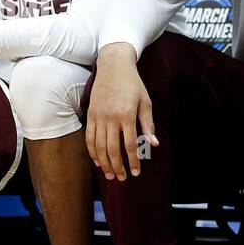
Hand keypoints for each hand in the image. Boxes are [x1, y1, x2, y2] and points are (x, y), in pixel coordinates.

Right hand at [85, 43, 157, 180]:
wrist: (113, 66)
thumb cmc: (133, 84)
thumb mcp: (145, 103)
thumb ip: (148, 125)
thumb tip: (154, 145)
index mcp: (127, 115)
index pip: (130, 145)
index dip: (133, 162)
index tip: (136, 172)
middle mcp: (111, 117)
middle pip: (112, 149)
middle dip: (117, 167)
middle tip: (123, 178)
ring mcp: (99, 116)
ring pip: (99, 146)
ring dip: (104, 163)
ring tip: (110, 175)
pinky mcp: (91, 114)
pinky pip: (90, 137)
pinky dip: (92, 152)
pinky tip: (97, 161)